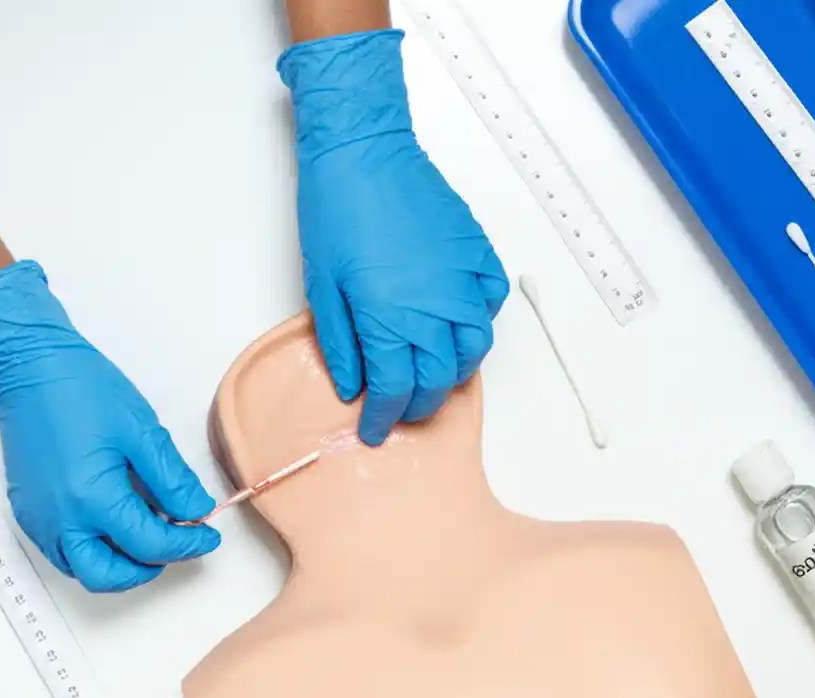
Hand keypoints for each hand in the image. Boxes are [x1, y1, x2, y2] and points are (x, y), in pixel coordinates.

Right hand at [0, 262, 219, 591]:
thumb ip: (173, 481)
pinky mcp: (28, 512)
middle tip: (177, 542)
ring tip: (149, 531)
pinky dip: (94, 550)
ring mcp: (38, 519)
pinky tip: (117, 521)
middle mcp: (59, 520)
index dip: (187, 545)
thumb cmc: (83, 390)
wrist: (30, 368)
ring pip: (82, 569)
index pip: (149, 545)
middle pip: (108, 576)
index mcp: (92, 498)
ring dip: (119, 564)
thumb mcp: (143, 432)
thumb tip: (197, 512)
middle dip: (148, 568)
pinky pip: (63, 551)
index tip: (208, 534)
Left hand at [279, 30, 509, 445]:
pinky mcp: (476, 252)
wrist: (363, 151)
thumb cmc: (336, 211)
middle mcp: (435, 308)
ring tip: (435, 374)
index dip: (384, 417)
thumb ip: (341, 343)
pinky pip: (491, 299)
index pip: (396, 389)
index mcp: (390, 320)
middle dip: (420, 403)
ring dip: (455, 370)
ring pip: (475, 347)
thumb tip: (354, 383)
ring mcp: (462, 280)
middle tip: (402, 407)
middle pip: (438, 378)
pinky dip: (481, 320)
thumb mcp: (323, 285)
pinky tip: (461, 321)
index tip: (375, 428)